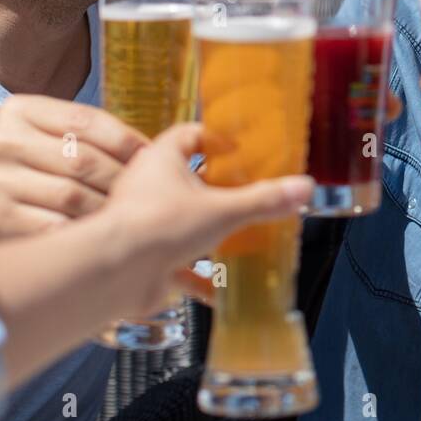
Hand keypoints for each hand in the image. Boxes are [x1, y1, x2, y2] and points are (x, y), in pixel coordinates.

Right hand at [0, 95, 148, 242]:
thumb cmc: (33, 166)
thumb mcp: (50, 136)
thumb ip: (92, 135)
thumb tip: (160, 148)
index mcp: (20, 111)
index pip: (85, 121)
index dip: (126, 140)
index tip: (154, 156)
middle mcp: (3, 142)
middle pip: (83, 160)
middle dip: (123, 178)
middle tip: (150, 192)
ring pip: (74, 196)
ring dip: (109, 207)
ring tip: (131, 213)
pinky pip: (57, 226)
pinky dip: (86, 231)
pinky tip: (103, 233)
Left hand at [104, 122, 312, 314]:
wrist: (117, 274)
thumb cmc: (158, 225)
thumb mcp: (224, 209)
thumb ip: (264, 200)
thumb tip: (303, 188)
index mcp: (160, 160)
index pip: (190, 134)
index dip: (216, 140)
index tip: (241, 150)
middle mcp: (148, 187)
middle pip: (187, 179)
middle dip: (217, 189)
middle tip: (247, 193)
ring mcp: (145, 222)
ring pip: (182, 220)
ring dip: (208, 230)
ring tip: (240, 235)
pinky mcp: (146, 256)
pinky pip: (177, 262)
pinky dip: (199, 274)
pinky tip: (221, 285)